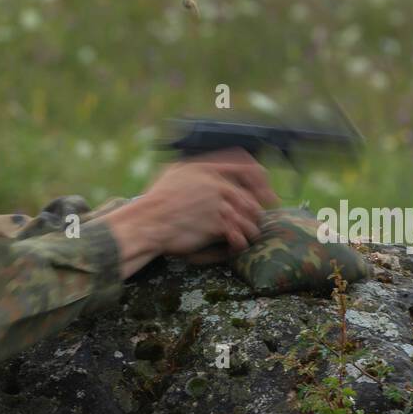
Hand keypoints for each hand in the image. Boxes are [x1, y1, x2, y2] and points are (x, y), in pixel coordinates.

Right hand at [102, 149, 278, 278]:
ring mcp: (218, 204)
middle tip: (258, 221)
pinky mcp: (217, 224)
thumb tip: (205, 170)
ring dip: (251, 229)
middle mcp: (215, 184)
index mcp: (206, 168)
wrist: (147, 223)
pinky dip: (241, 242)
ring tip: (247, 237)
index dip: (260, 181)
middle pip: (251, 196)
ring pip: (249, 216)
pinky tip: (236, 246)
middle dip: (258, 211)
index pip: (246, 167)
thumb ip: (194, 170)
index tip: (266, 193)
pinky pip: (240, 233)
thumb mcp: (173, 174)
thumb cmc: (155, 202)